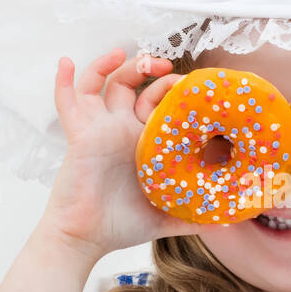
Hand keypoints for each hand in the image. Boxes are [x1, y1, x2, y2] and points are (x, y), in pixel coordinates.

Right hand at [39, 48, 221, 257]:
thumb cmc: (121, 226)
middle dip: (147, 70)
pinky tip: (66, 61)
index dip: (170, 90)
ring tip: (125, 52)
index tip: (190, 87)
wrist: (86, 239)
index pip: (156, 104)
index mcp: (142, 142)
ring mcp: (98, 129)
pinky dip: (65, 80)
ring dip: (111, 64)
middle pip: (130, 86)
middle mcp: (120, 130)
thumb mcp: (166, 217)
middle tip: (167, 68)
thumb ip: (194, 216)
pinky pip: (67, 101)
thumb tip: (225, 222)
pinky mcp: (79, 135)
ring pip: (100, 84)